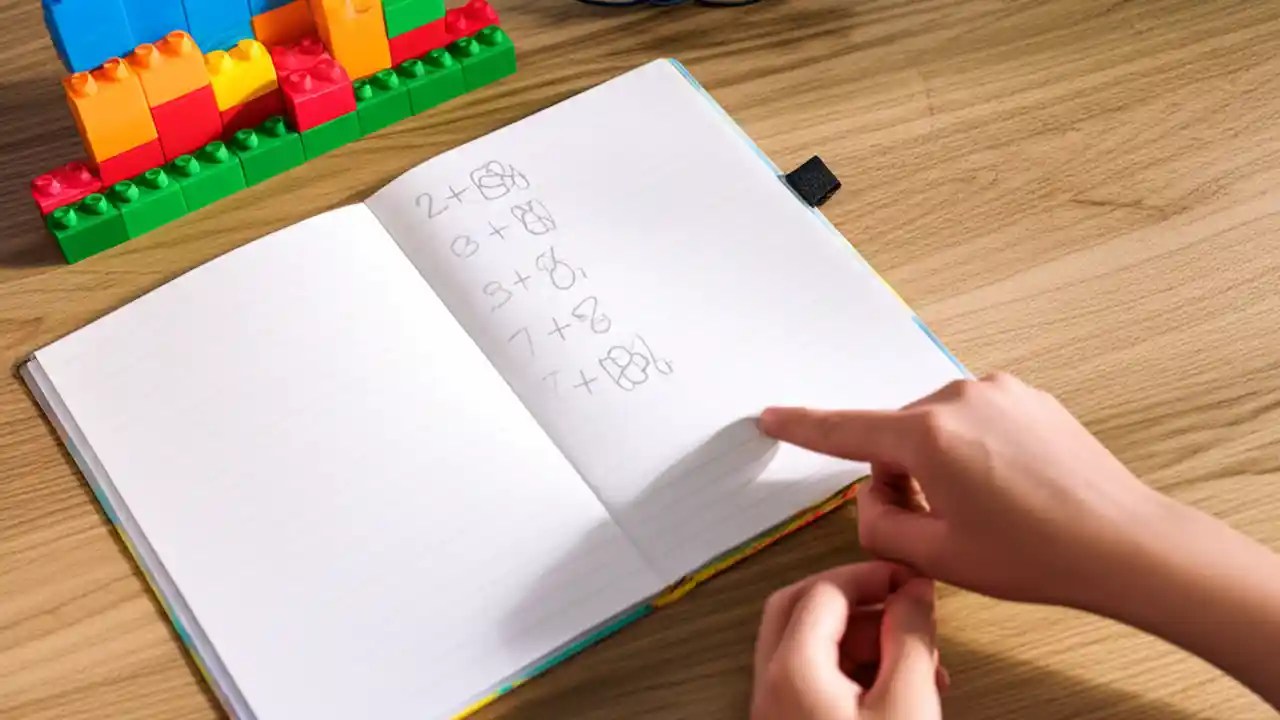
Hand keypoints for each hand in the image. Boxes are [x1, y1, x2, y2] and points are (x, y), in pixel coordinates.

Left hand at [751, 561, 943, 719]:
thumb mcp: (907, 706)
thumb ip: (911, 641)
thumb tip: (915, 592)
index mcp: (792, 670)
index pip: (824, 590)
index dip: (873, 576)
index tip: (913, 582)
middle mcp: (770, 686)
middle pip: (803, 610)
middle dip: (859, 602)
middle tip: (903, 607)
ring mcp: (775, 710)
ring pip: (809, 647)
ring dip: (862, 641)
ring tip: (919, 662)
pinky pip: (815, 681)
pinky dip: (855, 671)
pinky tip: (897, 689)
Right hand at [759, 373, 1171, 606]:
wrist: (1124, 542)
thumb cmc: (1037, 553)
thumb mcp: (936, 556)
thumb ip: (878, 523)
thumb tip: (873, 496)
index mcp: (929, 436)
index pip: (845, 430)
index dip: (802, 427)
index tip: (772, 417)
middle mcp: (959, 399)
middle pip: (895, 436)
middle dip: (901, 477)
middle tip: (938, 527)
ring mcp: (998, 392)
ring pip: (935, 429)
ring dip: (939, 464)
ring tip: (982, 511)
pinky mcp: (1027, 396)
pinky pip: (974, 420)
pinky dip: (973, 451)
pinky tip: (1006, 489)